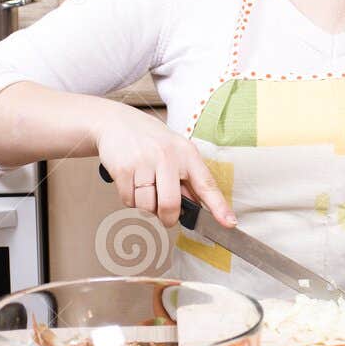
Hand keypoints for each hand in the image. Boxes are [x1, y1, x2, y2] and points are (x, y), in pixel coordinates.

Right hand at [92, 102, 234, 229]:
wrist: (116, 122)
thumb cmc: (150, 141)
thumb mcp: (176, 151)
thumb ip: (186, 179)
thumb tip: (195, 208)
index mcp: (187, 154)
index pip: (206, 184)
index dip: (219, 207)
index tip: (229, 223)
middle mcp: (167, 156)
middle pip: (171, 204)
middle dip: (168, 218)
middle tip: (165, 216)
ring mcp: (144, 162)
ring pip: (147, 207)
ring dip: (146, 207)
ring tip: (144, 188)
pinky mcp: (123, 169)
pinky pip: (129, 201)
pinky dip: (130, 199)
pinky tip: (131, 183)